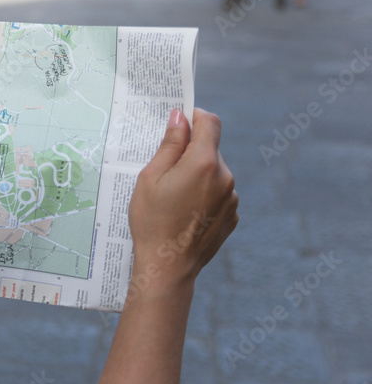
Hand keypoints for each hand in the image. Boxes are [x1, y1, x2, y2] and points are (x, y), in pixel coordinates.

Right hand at [127, 109, 238, 296]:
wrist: (168, 266)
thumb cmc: (152, 221)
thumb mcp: (150, 177)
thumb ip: (169, 144)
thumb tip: (180, 117)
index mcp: (203, 163)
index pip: (209, 122)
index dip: (194, 117)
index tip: (179, 124)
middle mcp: (225, 177)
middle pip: (210, 149)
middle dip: (190, 152)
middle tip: (165, 173)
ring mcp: (232, 198)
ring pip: (214, 172)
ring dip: (198, 175)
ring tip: (174, 198)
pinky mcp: (233, 215)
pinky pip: (219, 193)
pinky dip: (205, 195)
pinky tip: (185, 212)